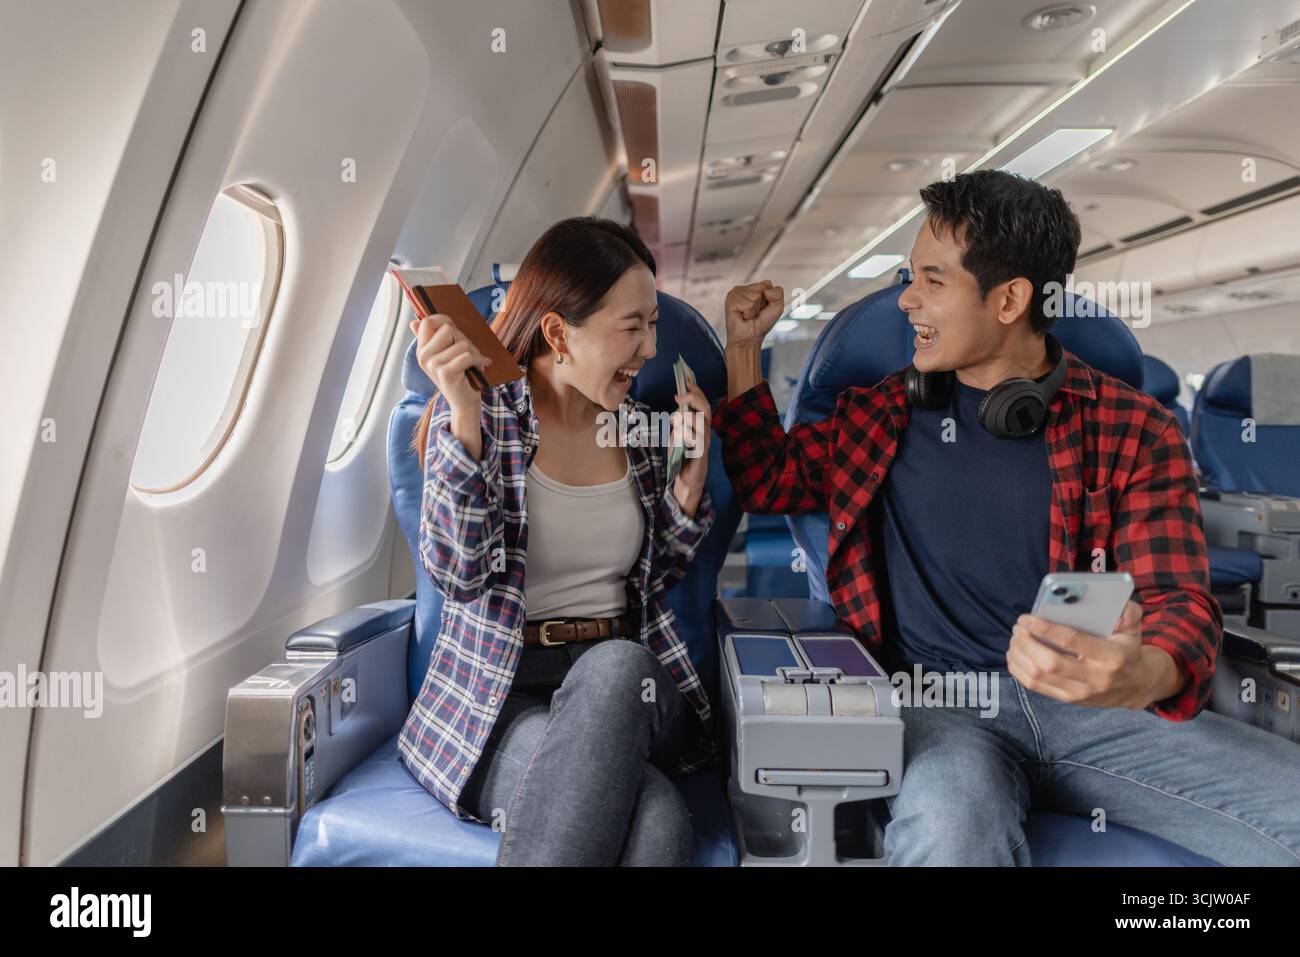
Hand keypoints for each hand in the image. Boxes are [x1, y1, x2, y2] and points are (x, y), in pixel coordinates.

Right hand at [411, 314, 490, 416]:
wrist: (464, 403)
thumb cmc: (458, 375)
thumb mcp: (444, 356)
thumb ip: (432, 339)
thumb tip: (414, 321)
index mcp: (422, 350)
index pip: (427, 322)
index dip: (444, 319)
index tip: (456, 329)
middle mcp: (424, 357)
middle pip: (448, 329)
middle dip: (465, 338)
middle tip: (470, 352)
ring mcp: (433, 365)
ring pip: (462, 343)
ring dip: (475, 352)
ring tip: (476, 362)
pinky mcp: (446, 373)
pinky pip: (467, 355)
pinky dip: (479, 360)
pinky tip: (480, 367)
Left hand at [670, 378, 710, 516]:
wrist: (687, 479)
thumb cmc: (682, 456)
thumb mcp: (677, 436)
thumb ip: (678, 424)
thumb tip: (677, 414)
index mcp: (700, 424)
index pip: (701, 403)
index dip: (696, 390)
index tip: (686, 378)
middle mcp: (705, 431)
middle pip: (705, 409)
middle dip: (694, 398)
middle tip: (680, 394)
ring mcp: (704, 443)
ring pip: (701, 423)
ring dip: (688, 418)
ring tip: (676, 418)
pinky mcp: (700, 454)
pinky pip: (696, 441)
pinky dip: (686, 435)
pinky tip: (677, 435)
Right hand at [724, 280, 783, 348]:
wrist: (750, 338)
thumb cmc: (761, 324)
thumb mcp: (777, 307)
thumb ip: (778, 293)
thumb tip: (767, 291)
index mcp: (754, 288)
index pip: (767, 284)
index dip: (769, 298)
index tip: (763, 308)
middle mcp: (744, 289)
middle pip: (761, 289)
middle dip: (761, 304)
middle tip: (755, 313)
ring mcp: (736, 293)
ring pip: (754, 296)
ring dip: (754, 309)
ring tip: (748, 315)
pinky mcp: (730, 300)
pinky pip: (746, 303)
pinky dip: (748, 313)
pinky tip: (743, 316)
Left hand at [1007, 601, 1176, 709]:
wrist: (1136, 685)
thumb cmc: (1128, 650)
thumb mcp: (1133, 628)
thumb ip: (1126, 610)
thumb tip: (1110, 599)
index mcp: (1110, 656)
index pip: (1070, 641)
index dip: (1044, 628)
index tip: (1026, 618)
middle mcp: (1095, 678)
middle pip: (1049, 662)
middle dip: (1027, 642)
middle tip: (1018, 627)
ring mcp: (1080, 692)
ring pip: (1038, 676)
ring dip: (1019, 655)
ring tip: (1015, 638)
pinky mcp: (1069, 700)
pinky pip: (1035, 687)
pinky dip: (1019, 670)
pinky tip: (1015, 655)